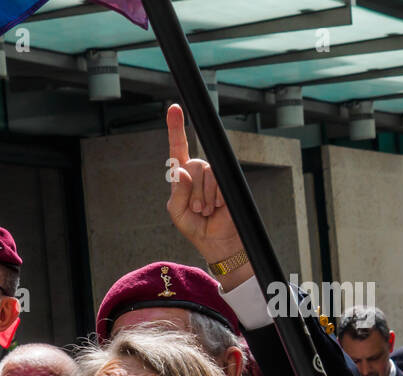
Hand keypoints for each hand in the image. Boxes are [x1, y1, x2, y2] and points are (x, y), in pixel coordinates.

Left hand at [165, 105, 242, 266]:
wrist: (217, 240)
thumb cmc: (194, 226)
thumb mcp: (178, 213)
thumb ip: (178, 193)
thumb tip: (181, 170)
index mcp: (182, 177)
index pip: (177, 149)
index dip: (176, 128)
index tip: (174, 108)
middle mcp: (198, 171)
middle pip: (193, 164)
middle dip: (193, 191)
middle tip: (197, 209)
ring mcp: (214, 175)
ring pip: (206, 172)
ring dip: (204, 196)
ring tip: (206, 210)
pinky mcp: (228, 181)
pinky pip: (219, 180)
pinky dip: (215, 197)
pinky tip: (216, 208)